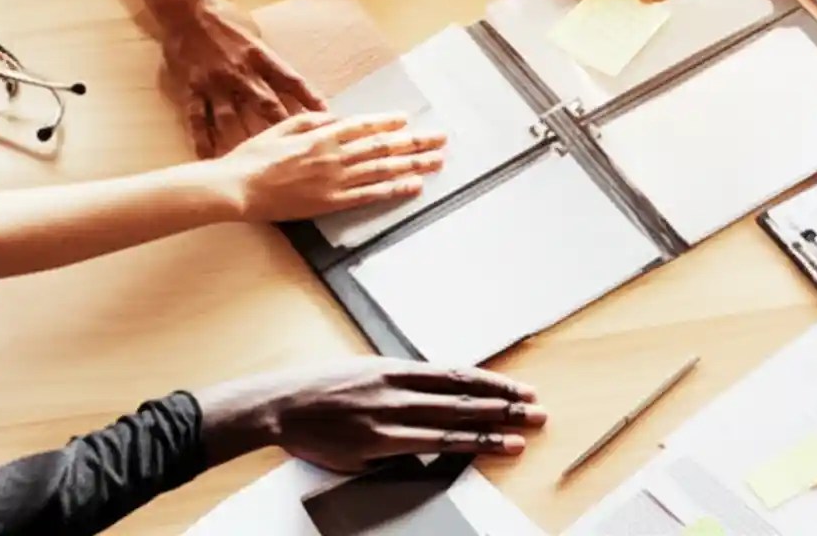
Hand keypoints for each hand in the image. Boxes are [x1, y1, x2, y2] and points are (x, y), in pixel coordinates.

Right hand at [161, 0, 327, 158]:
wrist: (185, 8)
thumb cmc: (224, 17)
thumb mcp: (254, 32)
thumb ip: (268, 58)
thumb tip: (286, 79)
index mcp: (260, 56)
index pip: (292, 81)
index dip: (311, 99)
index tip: (328, 117)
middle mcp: (240, 73)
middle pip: (266, 105)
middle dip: (284, 129)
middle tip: (298, 154)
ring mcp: (215, 83)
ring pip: (231, 119)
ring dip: (244, 141)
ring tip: (255, 167)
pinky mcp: (193, 89)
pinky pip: (198, 119)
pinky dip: (202, 140)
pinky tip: (208, 158)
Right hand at [196, 357, 546, 472]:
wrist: (278, 404)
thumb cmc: (316, 389)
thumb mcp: (361, 373)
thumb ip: (395, 384)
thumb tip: (426, 396)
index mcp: (394, 367)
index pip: (456, 374)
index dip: (491, 381)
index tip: (518, 388)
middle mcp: (398, 386)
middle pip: (463, 395)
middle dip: (504, 403)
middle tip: (538, 408)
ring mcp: (390, 414)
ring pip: (454, 419)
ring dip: (493, 425)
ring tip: (525, 431)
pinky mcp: (379, 441)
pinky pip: (430, 444)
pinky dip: (463, 445)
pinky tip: (486, 448)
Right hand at [211, 110, 445, 221]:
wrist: (237, 187)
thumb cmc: (253, 157)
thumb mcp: (282, 128)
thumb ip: (312, 121)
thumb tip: (335, 118)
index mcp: (321, 134)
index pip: (363, 125)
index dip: (388, 123)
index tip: (407, 121)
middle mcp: (334, 155)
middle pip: (382, 146)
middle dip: (414, 142)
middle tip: (440, 139)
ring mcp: (334, 180)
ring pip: (382, 169)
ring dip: (413, 165)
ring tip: (437, 162)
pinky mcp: (331, 202)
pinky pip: (369, 195)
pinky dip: (393, 190)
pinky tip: (413, 187)